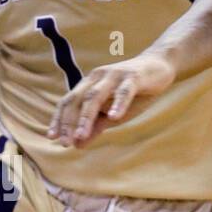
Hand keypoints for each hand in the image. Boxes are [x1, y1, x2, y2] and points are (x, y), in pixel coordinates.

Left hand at [49, 52, 175, 147]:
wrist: (159, 66)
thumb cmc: (133, 92)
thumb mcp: (113, 113)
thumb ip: (95, 127)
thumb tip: (77, 145)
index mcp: (89, 84)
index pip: (68, 101)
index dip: (59, 119)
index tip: (52, 137)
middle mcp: (97, 77)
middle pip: (78, 100)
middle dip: (69, 122)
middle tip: (65, 142)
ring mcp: (115, 76)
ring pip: (96, 96)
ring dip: (86, 117)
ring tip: (81, 135)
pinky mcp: (134, 77)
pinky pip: (124, 91)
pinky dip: (118, 104)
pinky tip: (114, 118)